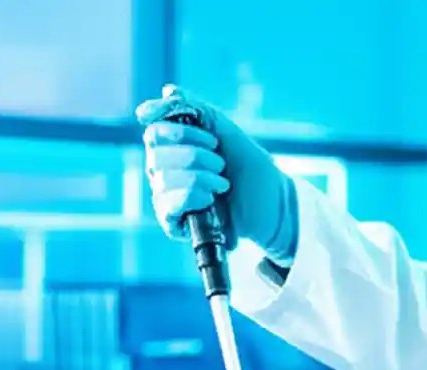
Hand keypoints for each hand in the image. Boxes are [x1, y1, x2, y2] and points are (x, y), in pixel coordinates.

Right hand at [135, 85, 296, 261]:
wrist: (273, 205)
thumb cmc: (250, 168)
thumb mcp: (224, 130)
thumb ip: (194, 108)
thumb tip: (166, 90)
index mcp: (173, 148)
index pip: (154, 133)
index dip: (180, 132)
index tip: (212, 139)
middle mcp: (164, 171)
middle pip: (156, 155)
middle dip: (195, 156)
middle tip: (221, 163)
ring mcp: (167, 198)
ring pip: (163, 179)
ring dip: (200, 177)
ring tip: (223, 184)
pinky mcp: (173, 223)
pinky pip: (168, 204)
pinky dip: (193, 196)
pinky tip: (210, 200)